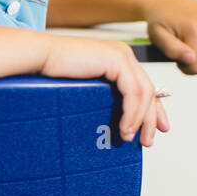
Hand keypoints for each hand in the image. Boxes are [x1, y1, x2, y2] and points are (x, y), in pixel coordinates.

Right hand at [39, 36, 168, 145]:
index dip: (154, 110)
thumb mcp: (87, 89)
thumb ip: (104, 99)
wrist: (38, 57)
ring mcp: (121, 55)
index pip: (144, 87)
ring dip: (139, 119)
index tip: (158, 129)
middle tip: (147, 140)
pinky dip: (132, 112)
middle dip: (151, 119)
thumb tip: (116, 123)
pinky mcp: (116, 60)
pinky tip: (125, 127)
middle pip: (149, 91)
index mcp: (117, 59)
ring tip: (129, 137)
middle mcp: (123, 55)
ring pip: (144, 93)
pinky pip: (133, 92)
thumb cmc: (54, 73)